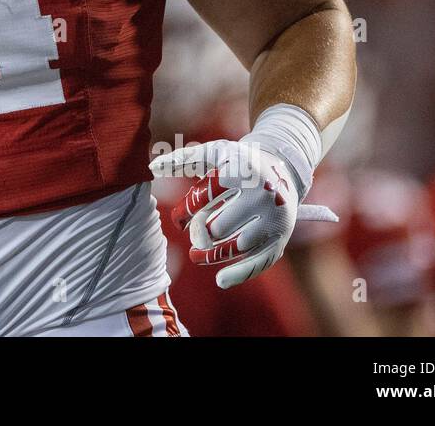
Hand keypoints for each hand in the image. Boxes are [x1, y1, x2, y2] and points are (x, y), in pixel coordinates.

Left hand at [150, 139, 336, 288]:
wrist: (282, 168)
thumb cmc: (239, 162)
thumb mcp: (214, 154)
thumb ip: (183, 160)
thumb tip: (152, 167)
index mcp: (243, 172)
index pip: (206, 197)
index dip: (186, 211)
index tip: (177, 220)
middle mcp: (263, 196)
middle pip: (221, 226)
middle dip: (200, 232)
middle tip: (193, 234)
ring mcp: (274, 219)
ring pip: (238, 246)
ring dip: (213, 255)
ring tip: (195, 255)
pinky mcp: (280, 237)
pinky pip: (259, 261)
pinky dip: (239, 274)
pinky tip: (220, 281)